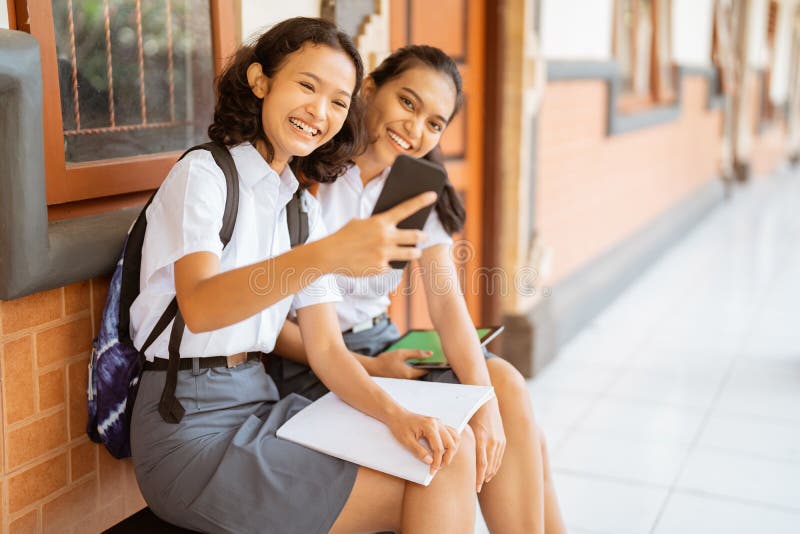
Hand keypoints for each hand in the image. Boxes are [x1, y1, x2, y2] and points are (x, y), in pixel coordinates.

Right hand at [321, 192, 435, 274]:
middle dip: (423, 236)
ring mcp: (385, 254)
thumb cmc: (344, 236)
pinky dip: (389, 264)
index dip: (421, 201)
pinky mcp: (381, 268)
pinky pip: (392, 266)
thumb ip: (378, 224)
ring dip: (415, 252)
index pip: (406, 208)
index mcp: (380, 222)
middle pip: (415, 236)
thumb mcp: (360, 223)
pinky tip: (381, 262)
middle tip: (425, 236)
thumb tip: (392, 228)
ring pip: (411, 254)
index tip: (433, 195)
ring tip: (416, 251)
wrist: (329, 255)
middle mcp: (386, 237)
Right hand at [370, 349, 430, 378]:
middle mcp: (408, 380)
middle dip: (427, 368)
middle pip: (422, 375)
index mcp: (409, 374)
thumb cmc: (385, 360)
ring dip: (420, 371)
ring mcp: (404, 382)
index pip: (425, 371)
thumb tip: (430, 353)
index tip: (438, 362)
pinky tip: (412, 366)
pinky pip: (411, 377)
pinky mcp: (401, 382)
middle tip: (430, 362)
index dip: (432, 365)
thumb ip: (416, 353)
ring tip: (422, 363)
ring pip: (417, 377)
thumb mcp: (401, 353)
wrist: (372, 368)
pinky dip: (414, 372)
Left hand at [387, 410, 460, 473]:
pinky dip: (451, 443)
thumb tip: (430, 461)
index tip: (432, 470)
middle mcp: (437, 423)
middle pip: (451, 444)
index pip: (439, 448)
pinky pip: (452, 433)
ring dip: (451, 450)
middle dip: (447, 458)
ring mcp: (439, 423)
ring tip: (443, 459)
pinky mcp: (439, 424)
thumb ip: (419, 451)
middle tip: (438, 467)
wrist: (397, 415)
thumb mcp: (406, 441)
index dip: (437, 462)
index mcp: (429, 427)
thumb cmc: (400, 426)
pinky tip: (445, 450)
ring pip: (455, 438)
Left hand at [469, 399, 505, 491]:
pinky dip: (495, 465)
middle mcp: (493, 442)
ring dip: (490, 473)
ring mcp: (499, 441)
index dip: (479, 477)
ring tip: (483, 481)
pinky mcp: (503, 440)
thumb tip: (457, 455)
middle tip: (477, 487)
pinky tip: (490, 471)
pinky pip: (499, 457)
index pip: (482, 464)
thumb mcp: (467, 428)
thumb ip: (465, 443)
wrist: (488, 403)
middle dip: (483, 478)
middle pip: (489, 466)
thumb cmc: (473, 414)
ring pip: (495, 463)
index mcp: (482, 439)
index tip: (475, 487)